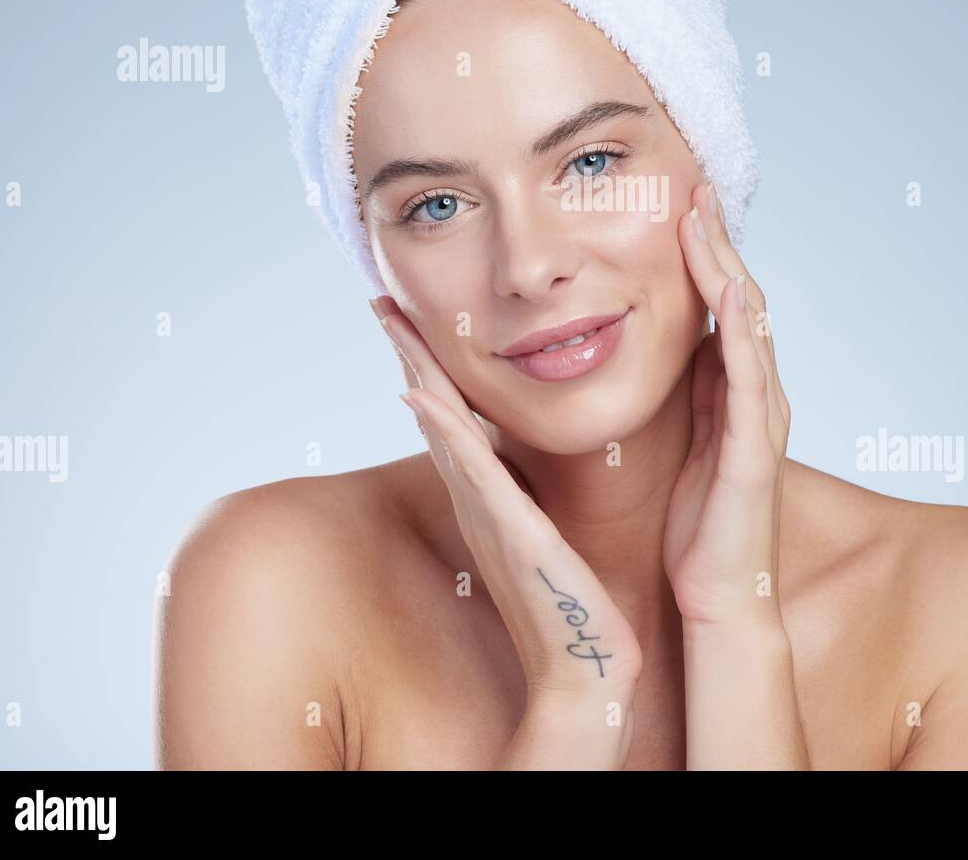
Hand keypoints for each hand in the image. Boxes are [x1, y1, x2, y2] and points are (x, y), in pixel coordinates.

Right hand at [367, 296, 644, 706]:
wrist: (586, 668)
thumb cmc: (570, 603)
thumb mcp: (542, 530)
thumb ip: (525, 494)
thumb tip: (522, 456)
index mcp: (487, 494)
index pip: (452, 414)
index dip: (428, 363)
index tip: (409, 315)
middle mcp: (475, 497)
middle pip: (433, 410)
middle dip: (408, 352)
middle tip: (381, 298)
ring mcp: (486, 512)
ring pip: (443, 426)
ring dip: (416, 370)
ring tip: (393, 321)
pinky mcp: (510, 529)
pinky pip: (472, 470)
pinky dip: (444, 429)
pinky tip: (419, 393)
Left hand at [662, 181, 791, 630]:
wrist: (718, 601)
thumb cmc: (697, 531)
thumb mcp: (680, 445)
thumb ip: (681, 397)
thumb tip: (651, 351)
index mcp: (731, 393)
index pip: (719, 307)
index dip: (701, 254)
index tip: (677, 203)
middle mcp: (756, 395)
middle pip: (738, 300)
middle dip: (715, 242)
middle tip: (694, 186)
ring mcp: (762, 418)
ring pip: (750, 324)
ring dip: (727, 266)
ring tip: (704, 215)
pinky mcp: (757, 448)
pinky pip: (752, 377)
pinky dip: (741, 329)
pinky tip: (726, 289)